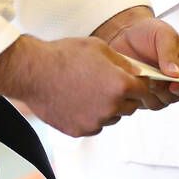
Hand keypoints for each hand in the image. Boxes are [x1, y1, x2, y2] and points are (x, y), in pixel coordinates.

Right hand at [0, 35, 151, 137]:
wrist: (33, 72)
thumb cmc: (64, 56)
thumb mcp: (99, 48)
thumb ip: (122, 62)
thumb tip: (136, 72)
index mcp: (119, 85)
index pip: (145, 91)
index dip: (142, 86)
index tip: (137, 85)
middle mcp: (110, 106)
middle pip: (131, 107)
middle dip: (125, 97)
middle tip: (109, 85)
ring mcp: (95, 121)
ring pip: (112, 117)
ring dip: (108, 107)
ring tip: (89, 90)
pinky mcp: (79, 130)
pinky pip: (95, 125)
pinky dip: (91, 116)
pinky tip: (78, 100)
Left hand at [93, 5, 178, 105]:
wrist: (125, 34)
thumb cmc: (150, 31)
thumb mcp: (163, 34)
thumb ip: (169, 53)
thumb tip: (176, 75)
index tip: (173, 85)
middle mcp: (176, 82)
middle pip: (178, 97)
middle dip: (166, 90)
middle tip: (153, 79)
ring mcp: (160, 90)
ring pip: (160, 102)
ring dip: (151, 93)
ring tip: (142, 77)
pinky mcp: (143, 95)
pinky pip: (143, 102)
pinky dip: (138, 94)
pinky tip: (133, 80)